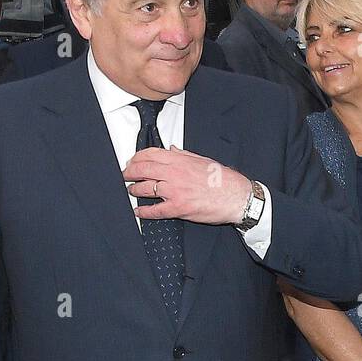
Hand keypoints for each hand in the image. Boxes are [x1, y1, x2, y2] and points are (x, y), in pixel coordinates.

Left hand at [123, 146, 251, 224]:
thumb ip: (184, 155)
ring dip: (135, 190)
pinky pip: (155, 210)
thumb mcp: (202, 160)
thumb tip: (172, 150)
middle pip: (143, 170)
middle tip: (126, 176)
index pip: (150, 154)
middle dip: (130, 172)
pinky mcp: (178, 208)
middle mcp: (174, 174)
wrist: (235, 196)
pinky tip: (138, 211)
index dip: (137, 158)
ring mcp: (174, 191)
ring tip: (132, 191)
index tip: (132, 161)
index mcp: (180, 160)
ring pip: (145, 189)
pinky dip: (144, 211)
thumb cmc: (222, 179)